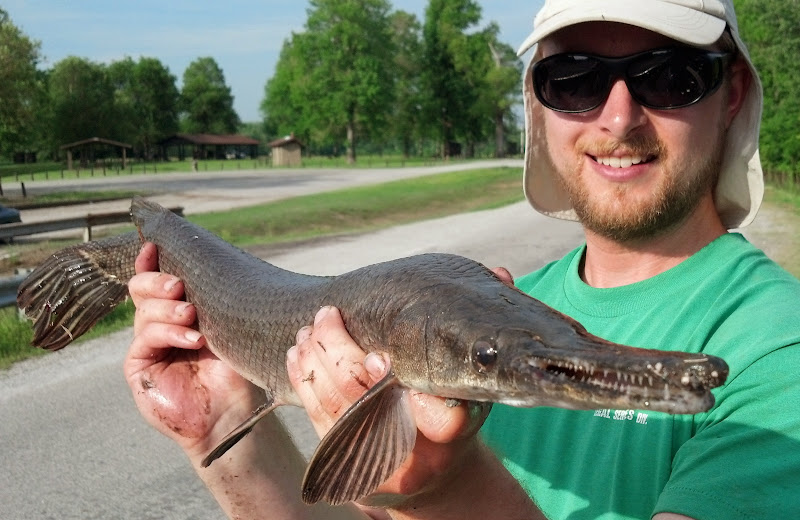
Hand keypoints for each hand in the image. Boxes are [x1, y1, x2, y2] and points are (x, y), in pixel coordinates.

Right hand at [123, 242, 264, 459]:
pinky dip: (169, 334)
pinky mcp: (138, 367)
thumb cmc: (236, 370)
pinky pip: (146, 340)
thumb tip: (219, 267)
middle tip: (179, 286)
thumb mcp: (229, 328)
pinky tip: (192, 338)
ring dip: (169, 310)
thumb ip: (216, 301)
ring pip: (145, 312)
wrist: (232, 414)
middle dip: (158, 281)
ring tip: (192, 315)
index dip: (151, 261)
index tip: (156, 246)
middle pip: (142, 289)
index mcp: (179, 309)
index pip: (157, 279)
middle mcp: (160, 323)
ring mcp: (147, 345)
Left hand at [286, 267, 515, 509]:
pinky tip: (299, 353)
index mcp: (452, 433)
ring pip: (335, 408)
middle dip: (340, 356)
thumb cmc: (454, 405)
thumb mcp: (474, 374)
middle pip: (365, 405)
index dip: (401, 388)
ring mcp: (376, 462)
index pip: (437, 417)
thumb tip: (501, 275)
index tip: (380, 357)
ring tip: (311, 327)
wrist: (429, 464)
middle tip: (328, 317)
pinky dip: (304, 381)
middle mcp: (414, 454)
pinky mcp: (345, 463)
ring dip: (317, 363)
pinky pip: (317, 418)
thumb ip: (483, 330)